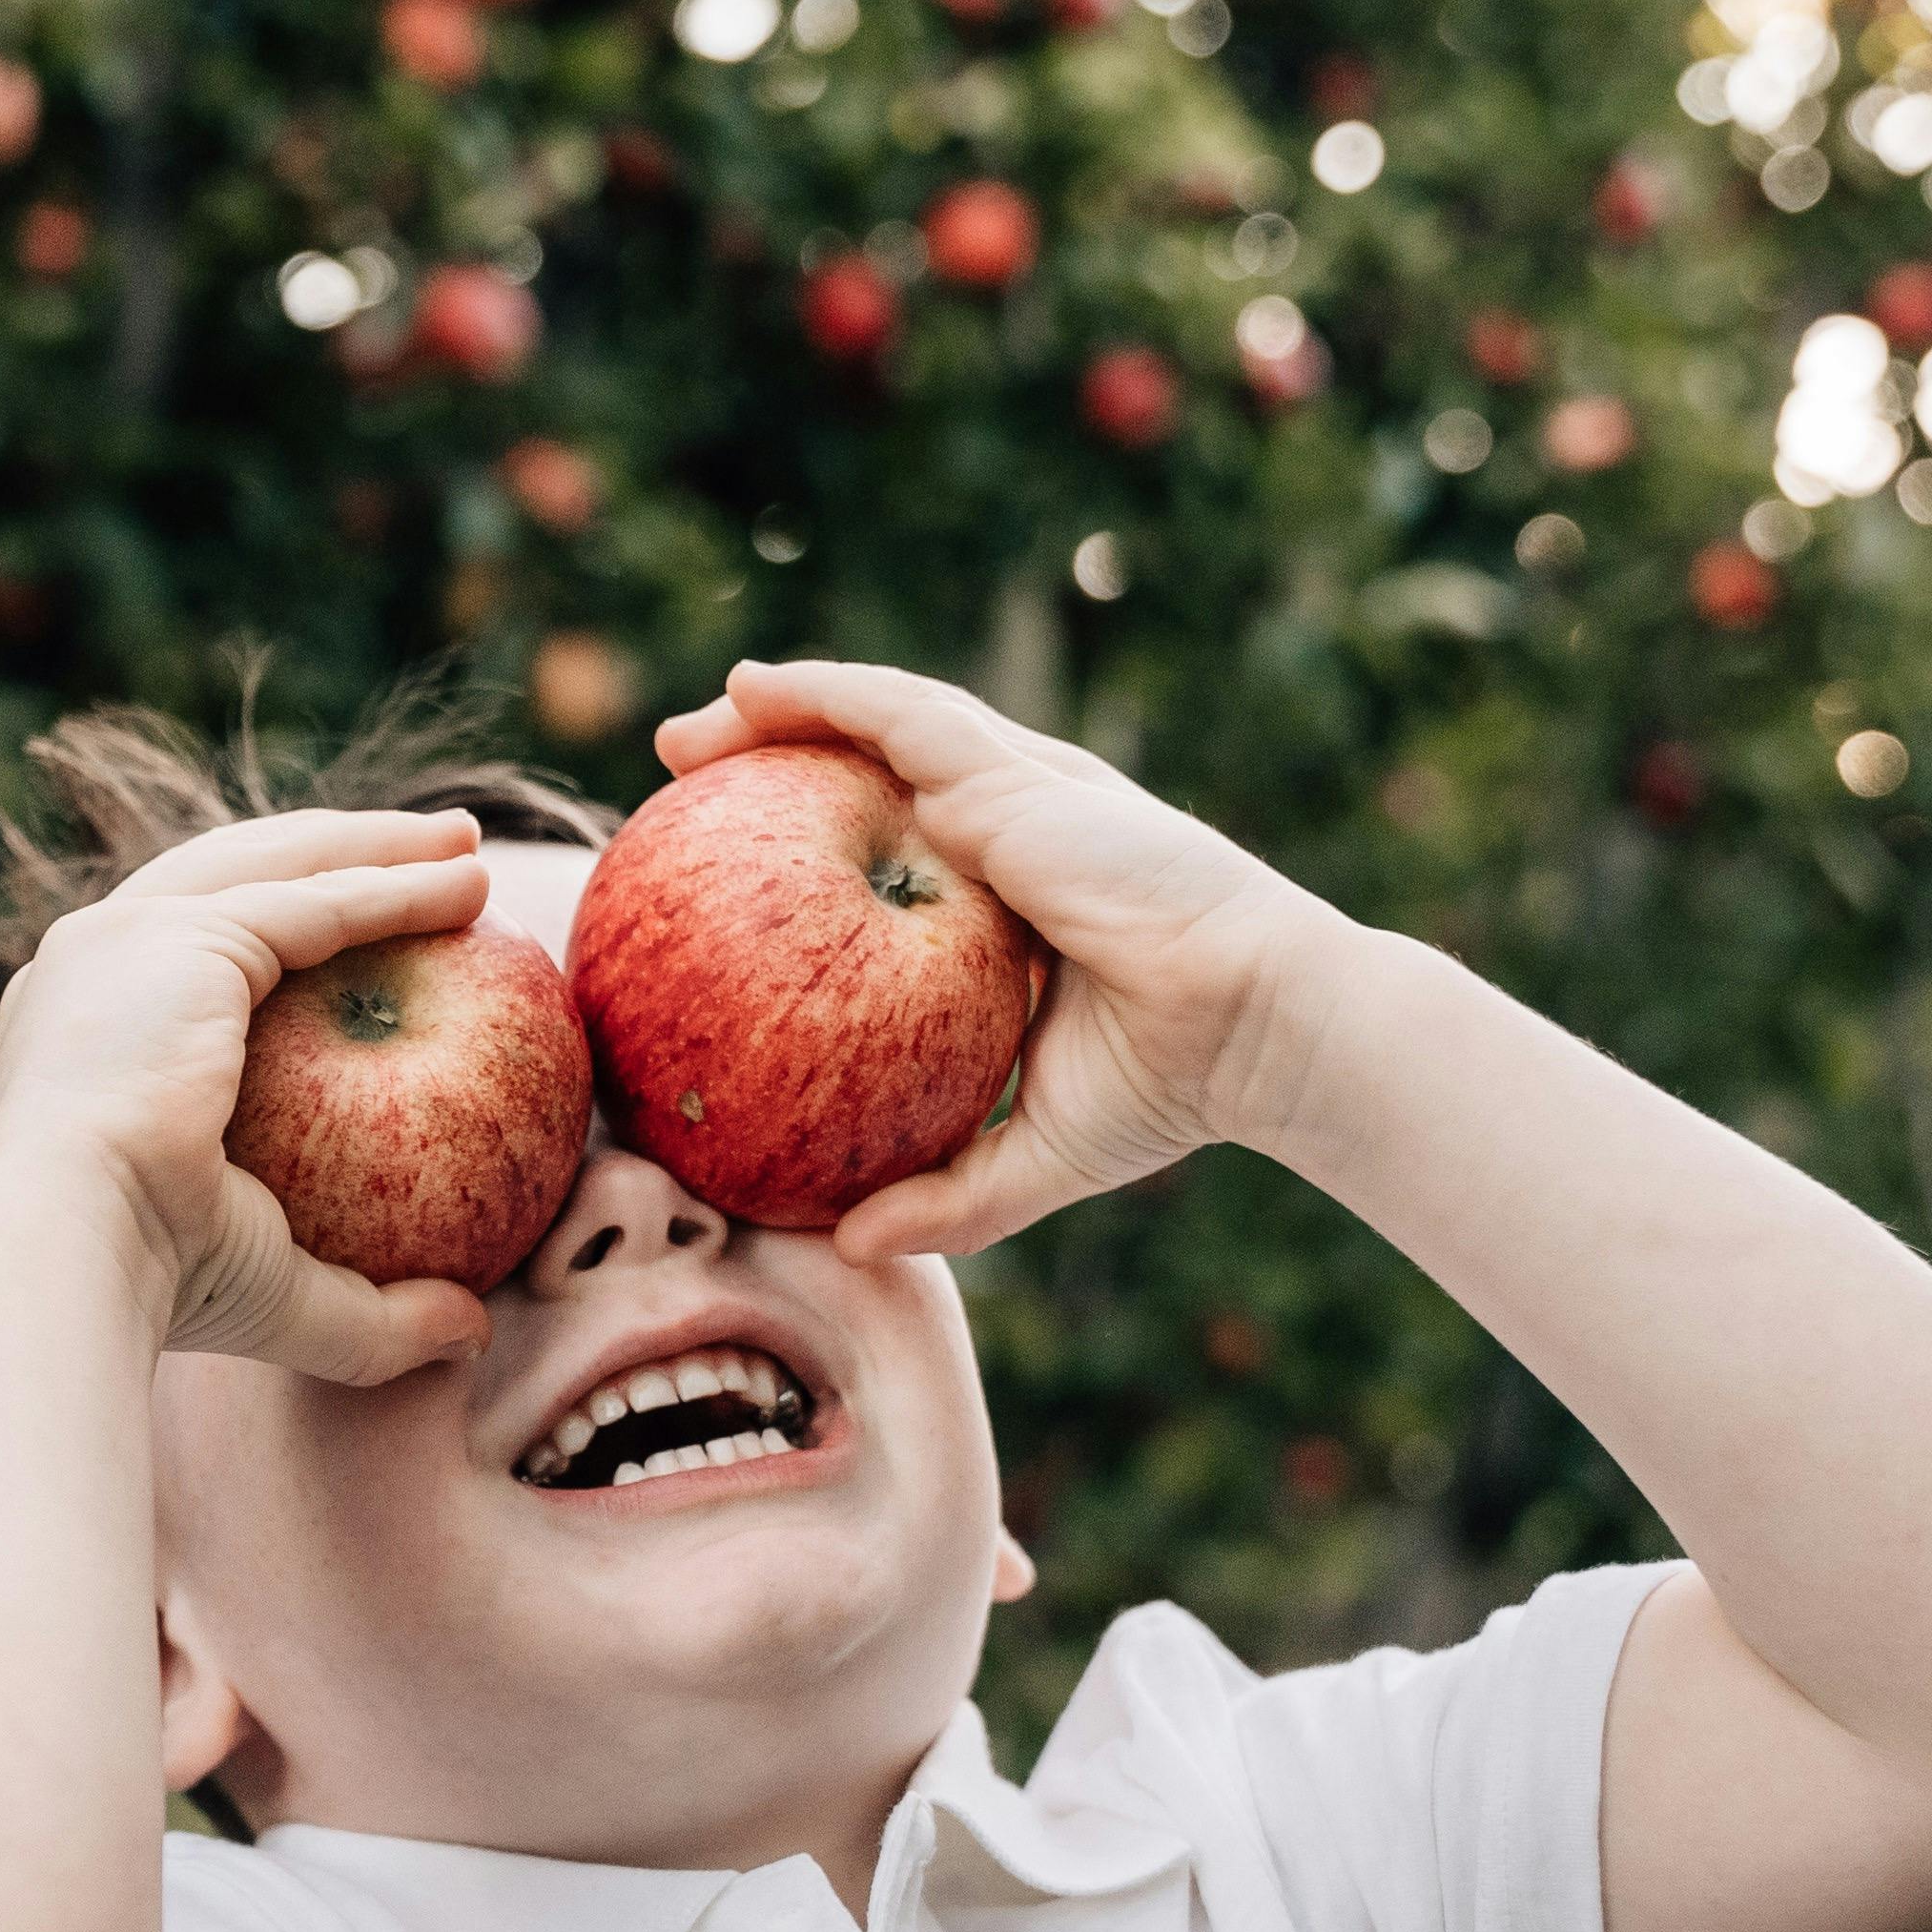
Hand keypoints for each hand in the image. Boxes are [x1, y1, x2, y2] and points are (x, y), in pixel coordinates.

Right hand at [0, 808, 494, 1383]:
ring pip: (280, 865)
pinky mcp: (184, 935)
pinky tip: (472, 888)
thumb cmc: (160, 1287)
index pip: (195, 949)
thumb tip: (470, 1333)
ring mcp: (129, 936)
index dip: (291, 923)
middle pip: (237, 875)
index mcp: (88, 1030)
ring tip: (467, 843)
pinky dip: (399, 890)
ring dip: (380, 847)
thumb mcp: (280, 1292)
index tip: (376, 923)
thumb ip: (375, 1311)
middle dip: (340, 852)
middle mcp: (95, 963)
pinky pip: (320, 903)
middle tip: (439, 851)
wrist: (77, 1250)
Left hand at [654, 660, 1348, 1258]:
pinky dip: (822, 694)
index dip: (808, 848)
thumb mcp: (1034, 1155)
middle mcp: (1008, 832)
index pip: (894, 851)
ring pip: (873, 726)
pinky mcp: (1014, 780)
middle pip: (869, 774)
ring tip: (685, 732)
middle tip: (675, 781)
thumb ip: (946, 1196)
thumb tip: (847, 1244)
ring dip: (774, 712)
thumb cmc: (1173, 1085)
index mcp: (1011, 899)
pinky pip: (898, 716)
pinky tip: (750, 687)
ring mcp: (1012, 795)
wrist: (1256, 1027)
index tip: (720, 875)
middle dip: (768, 761)